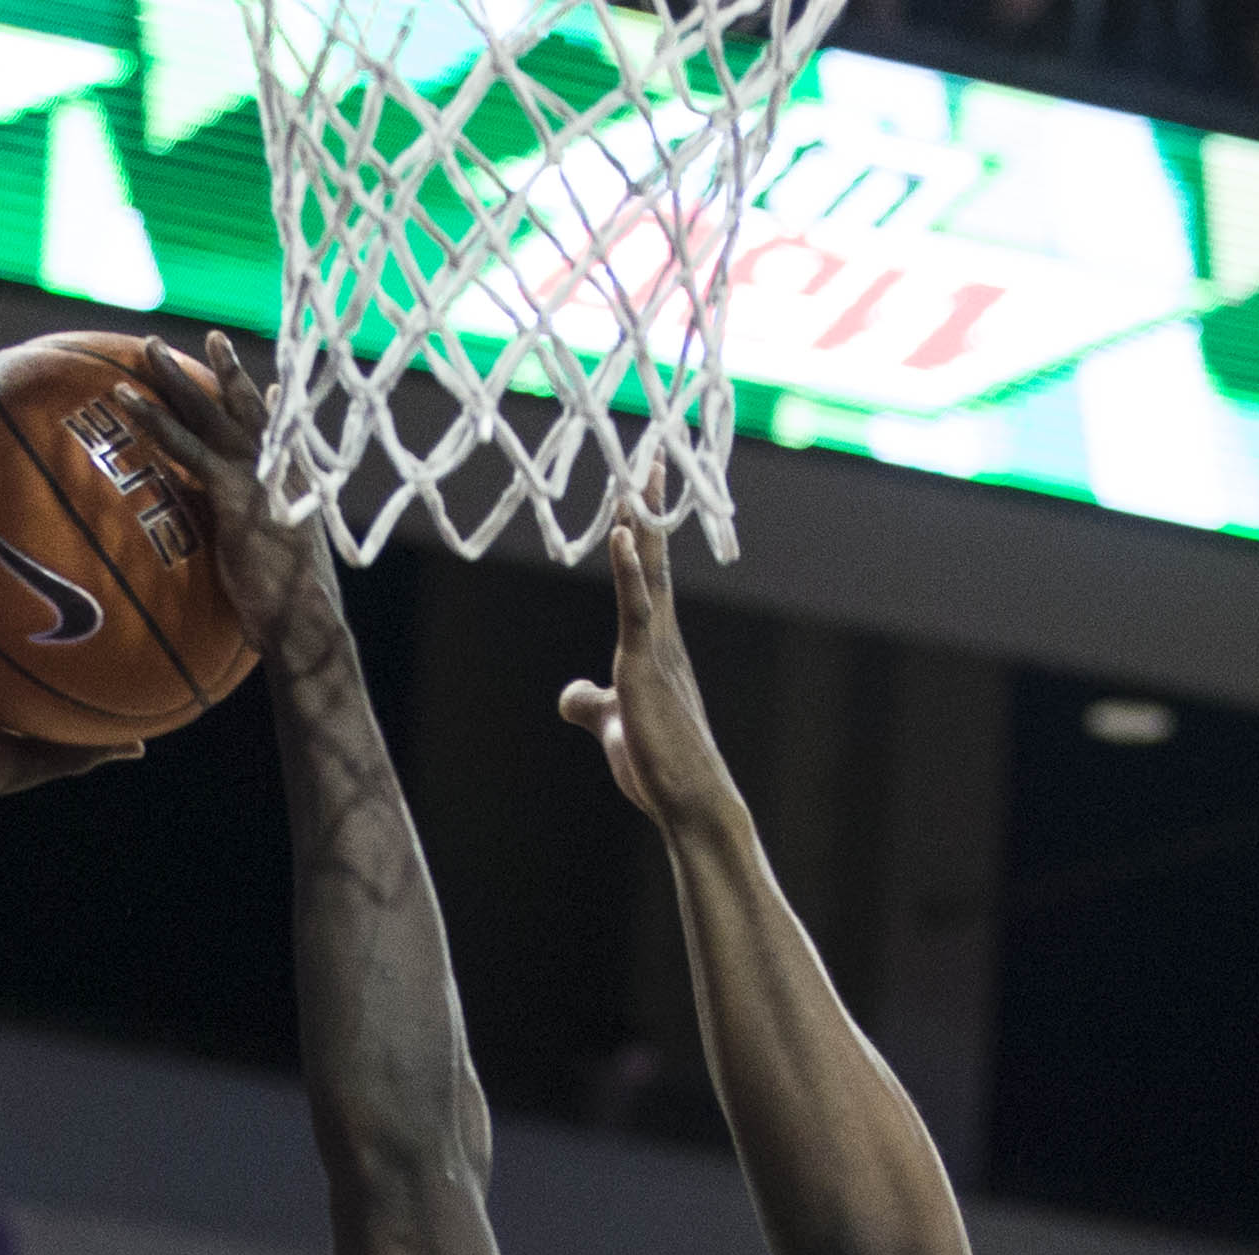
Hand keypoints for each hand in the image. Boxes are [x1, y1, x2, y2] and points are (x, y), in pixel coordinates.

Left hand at [116, 332, 339, 662]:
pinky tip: (126, 400)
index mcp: (292, 481)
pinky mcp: (232, 492)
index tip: (259, 380)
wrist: (304, 620)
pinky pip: (184, 448)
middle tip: (212, 336)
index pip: (275, 430)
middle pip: (244, 407)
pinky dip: (154, 422)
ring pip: (208, 414)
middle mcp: (277, 467)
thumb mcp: (284, 563)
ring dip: (175, 378)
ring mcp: (255, 475)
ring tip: (148, 347)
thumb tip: (253, 536)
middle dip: (226, 369)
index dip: (264, 403)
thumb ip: (269, 536)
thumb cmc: (292, 606)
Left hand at [557, 463, 736, 837]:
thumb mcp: (614, 724)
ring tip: (640, 468)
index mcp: (654, 645)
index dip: (641, 526)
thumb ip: (591, 703)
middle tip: (650, 449)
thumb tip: (569, 694)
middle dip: (649, 504)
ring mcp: (656, 649)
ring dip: (642, 519)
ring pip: (648, 570)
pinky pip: (637, 608)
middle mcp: (662, 636)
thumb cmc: (660, 765)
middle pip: (652, 556)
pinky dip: (629, 569)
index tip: (640, 481)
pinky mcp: (645, 669)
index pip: (647, 572)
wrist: (689, 801)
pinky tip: (622, 533)